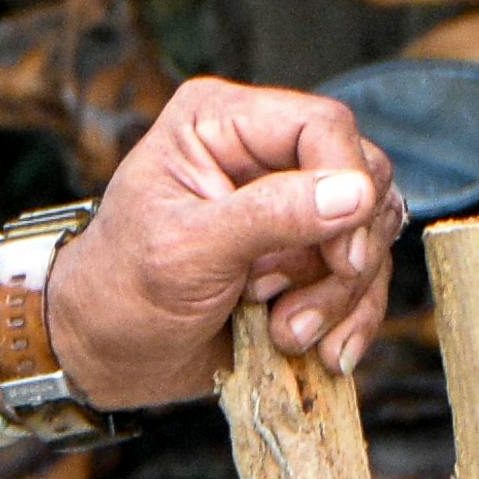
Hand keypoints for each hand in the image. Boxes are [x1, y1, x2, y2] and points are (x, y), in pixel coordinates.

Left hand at [40, 78, 403, 406]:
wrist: (107, 355)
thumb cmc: (122, 290)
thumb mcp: (186, 250)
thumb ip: (271, 216)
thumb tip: (357, 193)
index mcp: (222, 123)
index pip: (324, 127)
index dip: (348, 185)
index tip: (340, 255)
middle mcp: (264, 154)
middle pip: (363, 181)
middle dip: (341, 258)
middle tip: (289, 311)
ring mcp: (291, 207)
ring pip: (371, 235)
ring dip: (342, 297)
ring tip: (286, 334)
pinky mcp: (307, 256)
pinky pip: (364, 278)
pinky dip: (351, 319)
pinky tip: (319, 351)